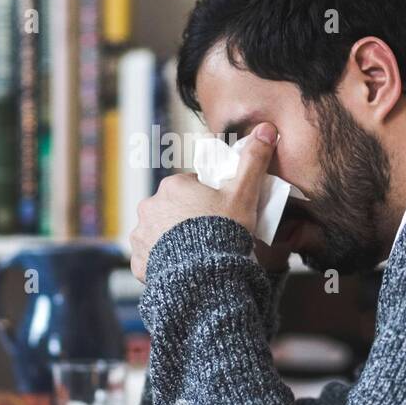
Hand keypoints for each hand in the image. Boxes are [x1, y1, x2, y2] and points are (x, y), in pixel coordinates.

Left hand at [129, 122, 277, 281]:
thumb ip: (253, 161)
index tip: (220, 213)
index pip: (191, 187)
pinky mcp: (138, 260)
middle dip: (188, 218)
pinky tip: (180, 268)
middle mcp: (150, 205)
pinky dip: (162, 262)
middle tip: (211, 235)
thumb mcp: (243, 193)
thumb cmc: (224, 231)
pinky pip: (150, 258)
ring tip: (197, 254)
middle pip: (174, 208)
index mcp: (173, 185)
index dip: (208, 200)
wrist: (205, 274)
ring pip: (159, 232)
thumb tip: (266, 130)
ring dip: (173, 240)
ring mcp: (141, 234)